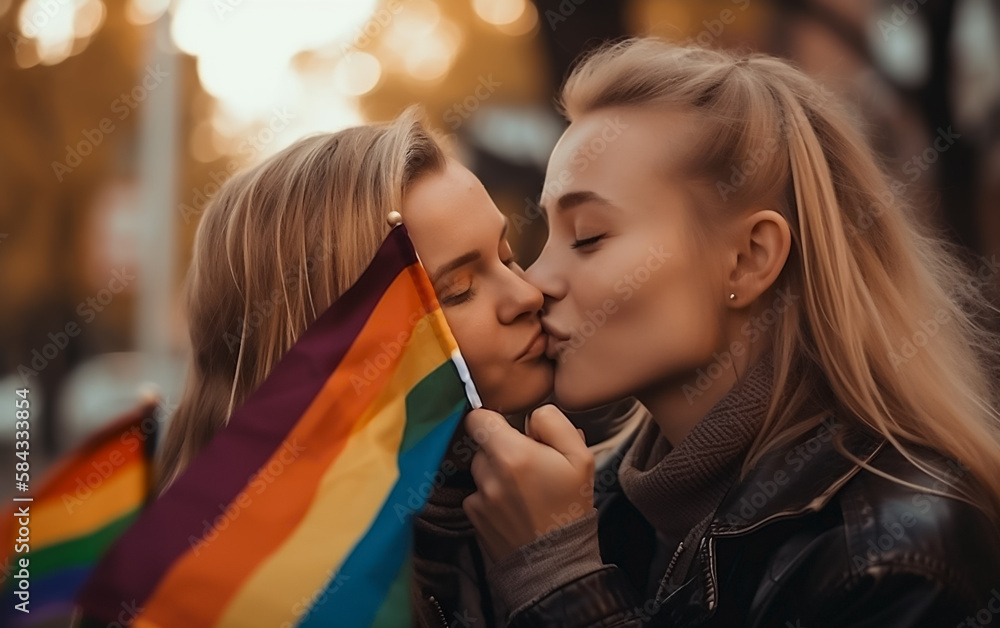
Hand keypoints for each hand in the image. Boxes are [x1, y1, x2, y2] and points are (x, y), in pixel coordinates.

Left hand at [462, 405, 594, 561]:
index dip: (493, 419)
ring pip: (480, 470)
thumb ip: (554, 424)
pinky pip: (477, 494)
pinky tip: (514, 508)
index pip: (478, 419)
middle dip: (502, 449)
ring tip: (524, 490)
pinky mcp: (474, 516)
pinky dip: (491, 496)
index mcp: (512, 454)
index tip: (508, 429)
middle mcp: (489, 474)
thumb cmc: (570, 507)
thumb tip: (531, 415)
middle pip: (482, 445)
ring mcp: (478, 497)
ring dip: (496, 473)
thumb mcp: (580, 458)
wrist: (556, 563)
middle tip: (530, 466)